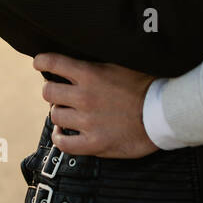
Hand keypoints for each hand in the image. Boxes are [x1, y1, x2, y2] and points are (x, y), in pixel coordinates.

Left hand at [31, 53, 157, 158]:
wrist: (164, 113)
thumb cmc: (147, 86)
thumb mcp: (121, 64)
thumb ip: (98, 63)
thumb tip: (82, 58)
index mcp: (90, 74)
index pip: (53, 63)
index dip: (41, 61)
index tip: (38, 63)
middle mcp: (84, 97)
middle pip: (48, 92)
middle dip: (52, 90)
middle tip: (61, 93)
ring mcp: (87, 122)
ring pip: (55, 116)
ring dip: (59, 113)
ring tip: (67, 112)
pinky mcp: (94, 143)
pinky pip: (64, 144)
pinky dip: (59, 138)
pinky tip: (62, 133)